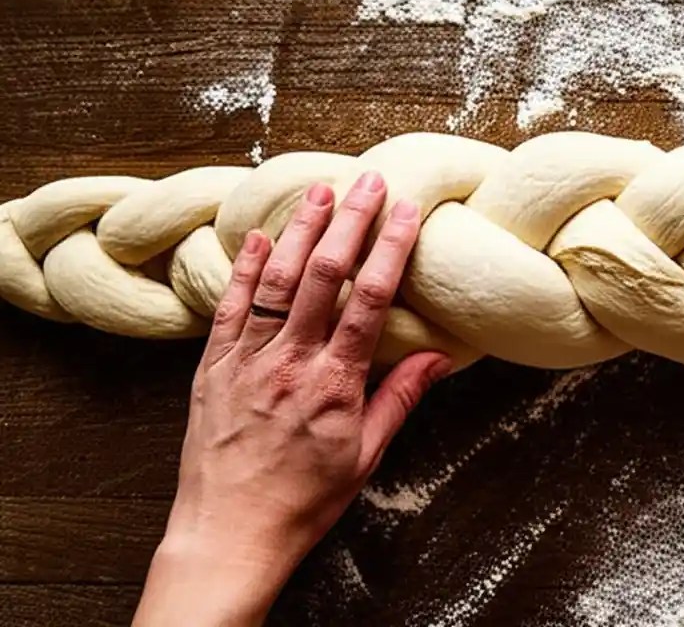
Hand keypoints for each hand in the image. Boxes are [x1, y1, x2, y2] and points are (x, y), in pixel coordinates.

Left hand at [135, 172, 449, 625]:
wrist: (230, 534)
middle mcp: (289, 362)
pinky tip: (259, 237)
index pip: (370, 300)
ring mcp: (246, 361)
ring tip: (320, 190)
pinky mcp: (212, 368)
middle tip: (368, 179)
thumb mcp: (366, 455)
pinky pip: (229, 307)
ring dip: (300, 230)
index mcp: (334, 384)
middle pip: (323, 275)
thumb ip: (400, 398)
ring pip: (275, 281)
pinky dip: (244, 268)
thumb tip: (441, 356)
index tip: (407, 211)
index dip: (390, 248)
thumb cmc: (303, 501)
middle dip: (350, 221)